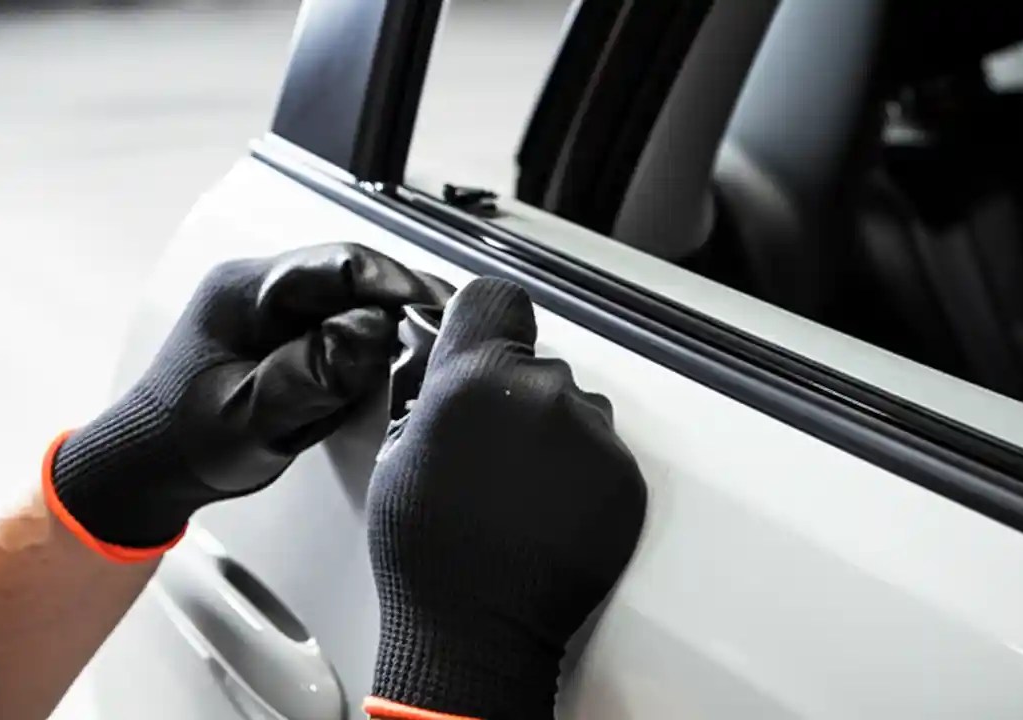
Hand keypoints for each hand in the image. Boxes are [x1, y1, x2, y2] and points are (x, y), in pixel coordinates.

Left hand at [45, 243, 451, 559]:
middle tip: (451, 332)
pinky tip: (398, 362)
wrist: (146, 468)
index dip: (397, 286)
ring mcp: (275, 306)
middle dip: (406, 302)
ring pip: (355, 297)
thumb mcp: (253, 418)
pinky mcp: (288, 331)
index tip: (439, 313)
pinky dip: (375, 339)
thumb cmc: (185, 446)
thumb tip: (374, 331)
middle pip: (356, 274)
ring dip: (394, 320)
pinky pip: (343, 321)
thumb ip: (313, 375)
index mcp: (246, 291)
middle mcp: (262, 285)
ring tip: (433, 347)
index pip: (341, 265)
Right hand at [365, 278, 646, 719]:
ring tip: (520, 494)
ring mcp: (592, 435)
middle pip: (537, 364)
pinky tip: (548, 514)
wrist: (476, 629)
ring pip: (576, 409)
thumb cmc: (427, 552)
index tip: (484, 344)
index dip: (489, 321)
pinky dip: (582, 476)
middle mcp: (543, 394)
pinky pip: (604, 454)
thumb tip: (438, 352)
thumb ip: (430, 391)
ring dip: (554, 436)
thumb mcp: (396, 455)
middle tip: (489, 453)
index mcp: (474, 380)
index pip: (498, 298)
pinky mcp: (626, 477)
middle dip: (516, 395)